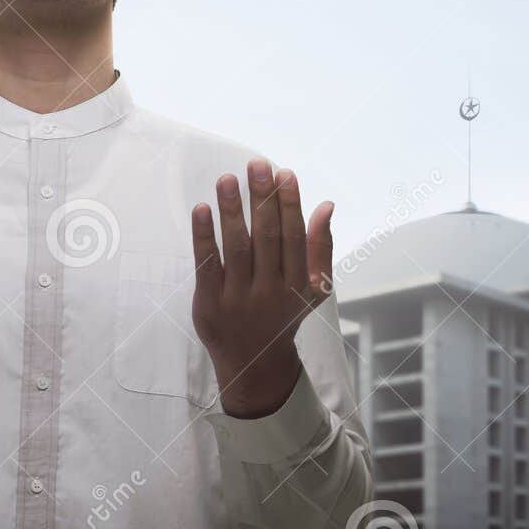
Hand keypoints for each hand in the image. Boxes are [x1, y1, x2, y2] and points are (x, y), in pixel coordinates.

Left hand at [189, 158, 333, 417]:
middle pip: (267, 239)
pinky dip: (204, 237)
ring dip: (232, 211)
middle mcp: (270, 293)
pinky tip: (202, 209)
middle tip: (257, 164)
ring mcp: (238, 300)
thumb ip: (320, 246)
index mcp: (297, 285)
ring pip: (236, 248)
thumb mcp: (313, 287)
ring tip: (227, 179)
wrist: (253, 364)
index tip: (284, 173)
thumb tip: (326, 204)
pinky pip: (206, 265)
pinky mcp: (209, 305)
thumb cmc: (284, 313)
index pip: (294, 238)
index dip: (289, 204)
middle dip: (262, 199)